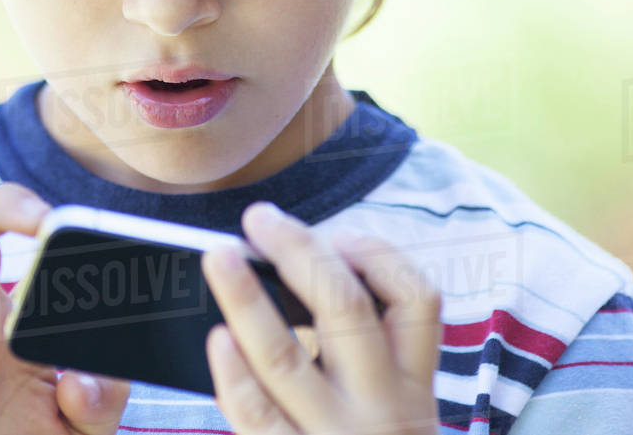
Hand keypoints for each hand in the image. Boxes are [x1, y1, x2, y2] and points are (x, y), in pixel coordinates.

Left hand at [201, 201, 441, 434]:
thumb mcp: (396, 417)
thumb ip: (361, 358)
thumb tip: (288, 281)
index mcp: (415, 389)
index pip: (417, 301)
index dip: (377, 253)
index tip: (337, 233)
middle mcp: (385, 412)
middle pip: (346, 310)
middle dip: (299, 252)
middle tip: (259, 218)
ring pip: (288, 358)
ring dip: (247, 300)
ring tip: (219, 257)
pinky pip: (258, 418)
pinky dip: (233, 375)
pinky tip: (216, 339)